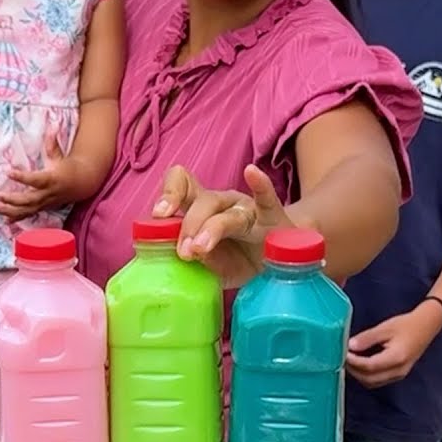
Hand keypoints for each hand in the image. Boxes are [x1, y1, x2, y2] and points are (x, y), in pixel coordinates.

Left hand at [0, 134, 87, 220]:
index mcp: (51, 179)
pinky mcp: (43, 207)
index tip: (8, 172)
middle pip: (28, 199)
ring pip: (27, 210)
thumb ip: (52, 142)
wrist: (81, 184)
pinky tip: (4, 220)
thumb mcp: (59, 155)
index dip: (22, 177)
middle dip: (12, 199)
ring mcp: (45, 203)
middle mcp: (48, 193)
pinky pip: (29, 215)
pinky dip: (17, 218)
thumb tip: (53, 124)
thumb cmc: (67, 167)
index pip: (35, 180)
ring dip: (10, 210)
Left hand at [153, 164, 294, 288]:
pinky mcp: (273, 217)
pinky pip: (267, 199)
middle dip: (188, 226)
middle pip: (202, 201)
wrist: (283, 265)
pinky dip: (260, 185)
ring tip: (201, 248)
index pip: (182, 186)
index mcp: (202, 210)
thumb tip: (188, 257)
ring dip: (210, 227)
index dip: (168, 195)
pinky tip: (251, 173)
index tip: (157, 216)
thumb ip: (201, 263)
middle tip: (184, 253)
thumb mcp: (215, 268)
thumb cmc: (240, 261)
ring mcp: (247, 208)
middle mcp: (222, 203)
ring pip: (225, 210)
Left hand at [346, 300, 441, 388]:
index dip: (353, 362)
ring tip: (349, 360)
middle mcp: (398, 371)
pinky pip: (378, 380)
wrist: (425, 327)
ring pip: (373, 382)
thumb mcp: (385, 328)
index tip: (342, 353)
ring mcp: (399, 375)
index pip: (369, 366)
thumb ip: (367, 338)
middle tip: (341, 358)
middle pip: (370, 379)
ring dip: (359, 375)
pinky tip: (359, 364)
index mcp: (396, 358)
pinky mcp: (398, 374)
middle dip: (353, 370)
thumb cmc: (405, 325)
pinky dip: (366, 375)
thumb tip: (349, 346)